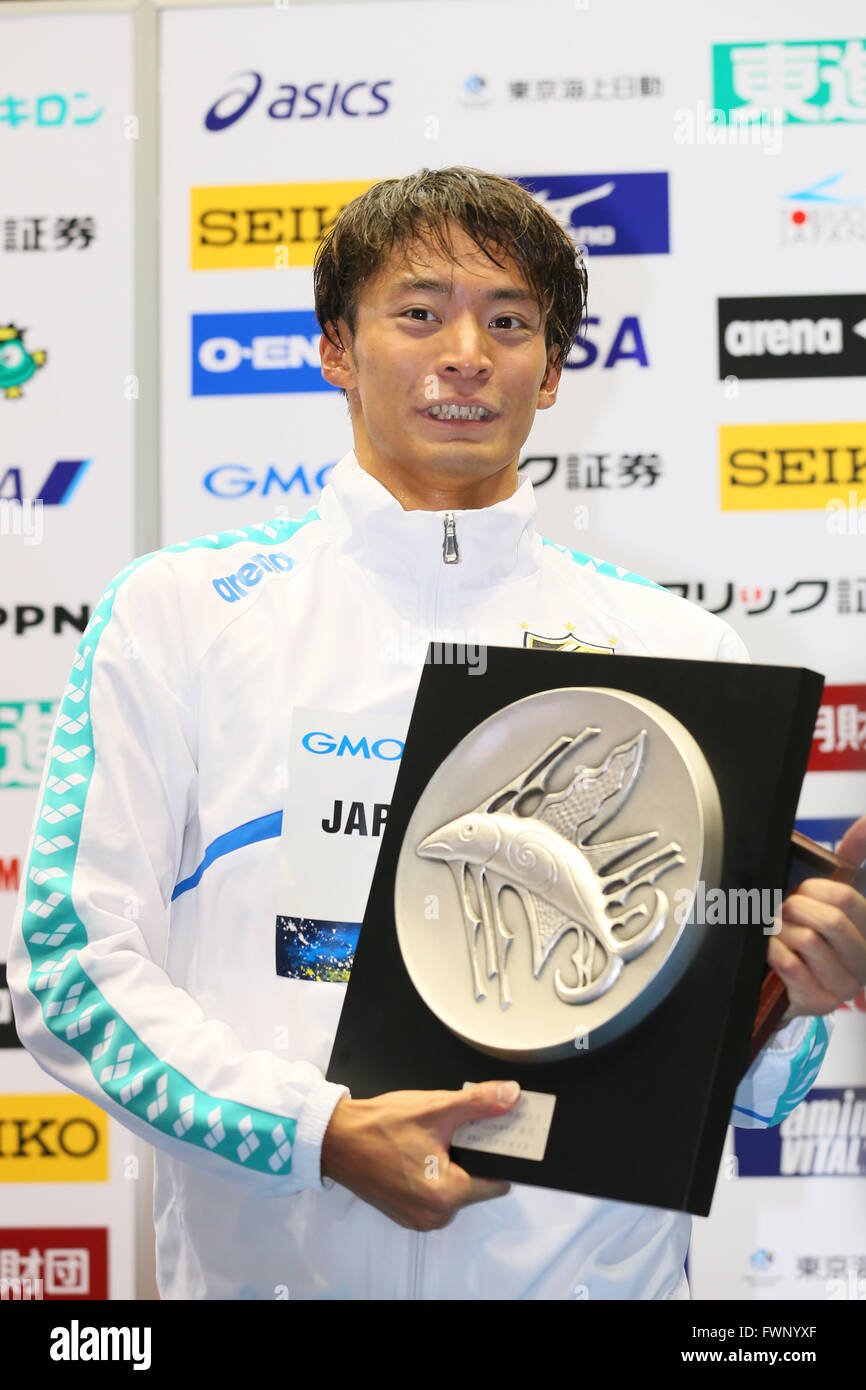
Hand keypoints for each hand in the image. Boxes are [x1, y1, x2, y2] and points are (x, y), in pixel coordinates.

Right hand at [320, 1080, 519, 1229]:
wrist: (334, 1139)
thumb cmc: (378, 1126)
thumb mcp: (434, 1108)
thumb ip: (478, 1103)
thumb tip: (511, 1095)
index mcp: (446, 1195)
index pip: (497, 1181)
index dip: (500, 1155)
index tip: (498, 1135)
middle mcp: (434, 1216)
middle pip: (476, 1185)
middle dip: (471, 1157)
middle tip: (457, 1130)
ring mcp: (418, 1218)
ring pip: (455, 1190)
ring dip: (452, 1166)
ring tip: (434, 1139)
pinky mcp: (405, 1213)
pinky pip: (435, 1195)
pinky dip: (434, 1175)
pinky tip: (420, 1152)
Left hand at [769, 815, 865, 1023]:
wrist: (788, 985)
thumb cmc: (809, 937)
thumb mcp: (831, 898)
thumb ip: (852, 857)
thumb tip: (865, 822)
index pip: (846, 897)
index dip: (814, 889)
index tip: (801, 893)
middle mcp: (863, 960)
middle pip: (830, 919)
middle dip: (796, 910)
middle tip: (784, 914)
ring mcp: (844, 985)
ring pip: (807, 940)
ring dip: (782, 932)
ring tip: (778, 935)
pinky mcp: (819, 1001)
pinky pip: (789, 963)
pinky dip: (773, 950)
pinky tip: (772, 951)